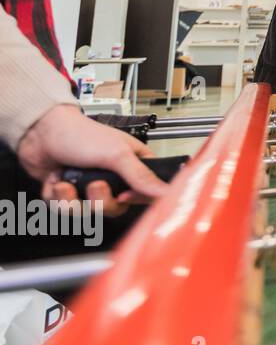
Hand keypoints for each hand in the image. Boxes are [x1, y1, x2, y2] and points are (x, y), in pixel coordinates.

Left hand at [16, 105, 166, 217]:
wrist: (40, 132)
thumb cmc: (80, 134)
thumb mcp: (117, 154)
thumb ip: (142, 176)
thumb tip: (166, 192)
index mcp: (133, 166)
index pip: (146, 194)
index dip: (135, 199)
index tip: (123, 195)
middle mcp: (113, 178)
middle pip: (116, 208)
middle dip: (100, 201)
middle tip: (93, 185)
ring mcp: (89, 187)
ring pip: (88, 212)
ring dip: (73, 201)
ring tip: (66, 183)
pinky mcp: (68, 194)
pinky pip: (66, 211)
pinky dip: (57, 198)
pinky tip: (56, 181)